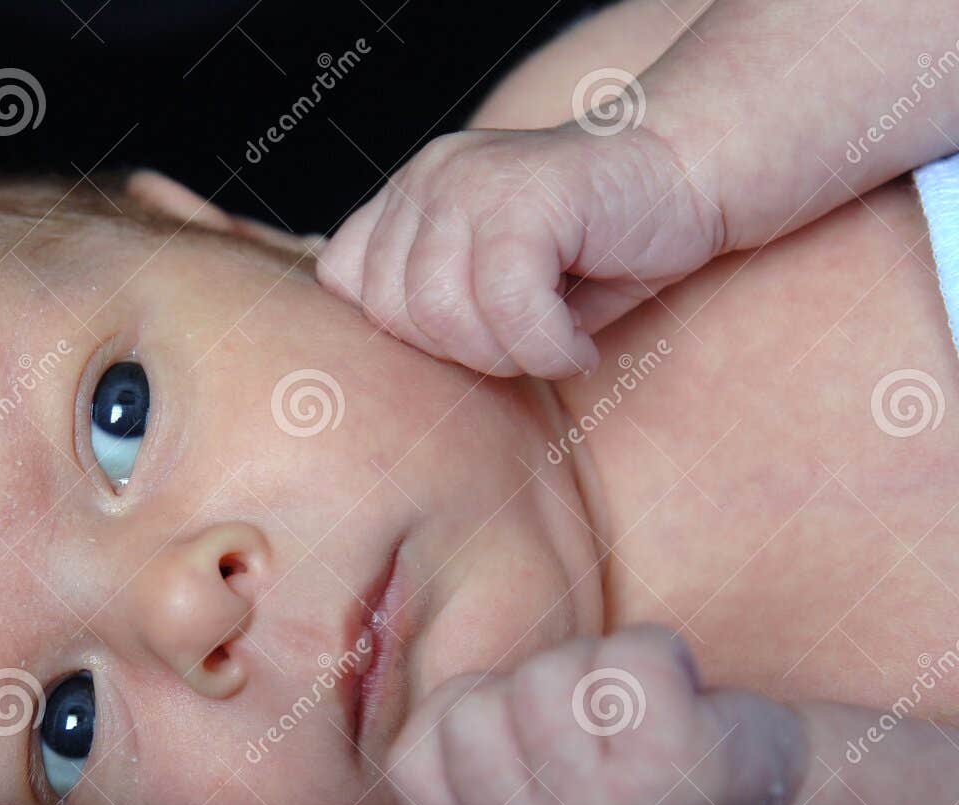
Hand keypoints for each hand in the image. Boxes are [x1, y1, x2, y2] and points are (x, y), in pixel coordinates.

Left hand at [317, 124, 723, 378]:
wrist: (692, 176)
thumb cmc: (596, 250)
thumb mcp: (494, 286)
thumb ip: (431, 311)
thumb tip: (381, 393)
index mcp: (410, 197)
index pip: (347, 285)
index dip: (407, 337)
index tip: (477, 340)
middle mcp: (429, 179)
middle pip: (390, 311)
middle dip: (462, 355)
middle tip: (527, 348)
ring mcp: (471, 180)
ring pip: (440, 312)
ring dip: (505, 355)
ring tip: (552, 346)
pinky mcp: (525, 197)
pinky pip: (506, 303)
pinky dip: (547, 347)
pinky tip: (579, 347)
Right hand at [385, 625, 804, 804]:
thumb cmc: (623, 776)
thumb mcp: (514, 793)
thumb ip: (446, 756)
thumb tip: (333, 654)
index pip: (417, 750)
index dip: (475, 716)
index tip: (536, 747)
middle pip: (478, 704)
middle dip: (536, 689)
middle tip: (598, 736)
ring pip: (547, 674)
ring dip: (597, 671)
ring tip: (639, 723)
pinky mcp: (676, 779)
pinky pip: (626, 655)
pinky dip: (660, 652)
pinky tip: (686, 704)